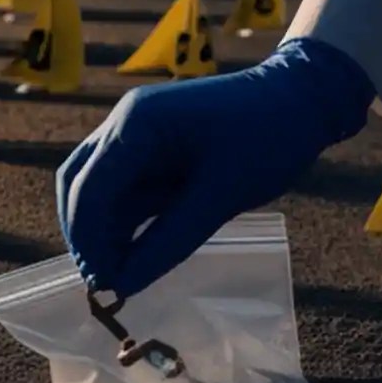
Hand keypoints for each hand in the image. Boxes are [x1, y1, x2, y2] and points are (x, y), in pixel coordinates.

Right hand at [57, 39, 374, 296]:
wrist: (302, 97)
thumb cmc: (268, 139)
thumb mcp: (220, 196)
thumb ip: (168, 241)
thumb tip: (124, 285)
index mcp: (136, 125)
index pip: (89, 190)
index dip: (90, 241)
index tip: (104, 285)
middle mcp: (124, 124)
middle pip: (79, 186)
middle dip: (85, 236)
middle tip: (103, 282)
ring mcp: (135, 133)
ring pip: (97, 189)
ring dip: (102, 231)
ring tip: (118, 275)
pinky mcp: (151, 147)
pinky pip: (123, 188)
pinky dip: (123, 222)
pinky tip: (134, 253)